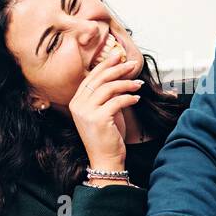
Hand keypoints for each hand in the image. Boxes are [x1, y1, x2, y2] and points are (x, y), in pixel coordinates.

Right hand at [67, 51, 143, 170]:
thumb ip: (106, 95)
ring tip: (138, 84)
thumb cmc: (106, 136)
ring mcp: (86, 112)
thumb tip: (119, 74)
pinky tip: (136, 99)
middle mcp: (78, 105)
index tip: (118, 56)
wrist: (105, 159)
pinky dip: (129, 98)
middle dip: (118, 68)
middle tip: (132, 64)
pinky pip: (117, 101)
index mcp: (76, 101)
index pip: (91, 77)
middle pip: (100, 79)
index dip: (105, 65)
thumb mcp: (103, 111)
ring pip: (109, 88)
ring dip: (126, 83)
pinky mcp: (98, 119)